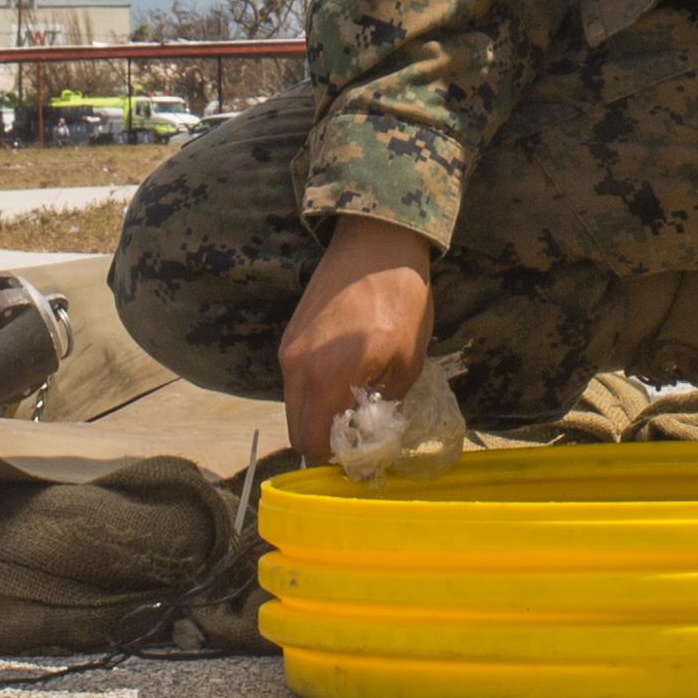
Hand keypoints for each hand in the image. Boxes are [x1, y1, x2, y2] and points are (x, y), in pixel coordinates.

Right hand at [277, 213, 441, 463]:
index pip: (312, 444)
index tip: (364, 452)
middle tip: (361, 433)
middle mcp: (297, 367)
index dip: (337, 458)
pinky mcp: (290, 337)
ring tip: (356, 402)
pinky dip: (315, 393)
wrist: (375, 240)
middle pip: (297, 431)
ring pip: (295, 407)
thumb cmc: (400, 296)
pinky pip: (296, 383)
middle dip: (326, 441)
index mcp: (328, 375)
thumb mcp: (408, 359)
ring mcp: (289, 350)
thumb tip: (371, 434)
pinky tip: (345, 378)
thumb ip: (385, 403)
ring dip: (320, 416)